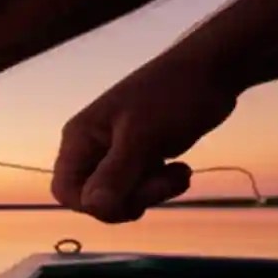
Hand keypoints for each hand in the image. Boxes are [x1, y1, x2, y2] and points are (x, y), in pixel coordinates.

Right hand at [51, 51, 238, 222]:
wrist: (211, 70)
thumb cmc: (172, 95)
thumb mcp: (142, 137)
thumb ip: (115, 174)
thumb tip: (92, 207)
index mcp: (80, 138)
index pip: (66, 191)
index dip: (92, 205)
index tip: (129, 200)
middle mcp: (92, 148)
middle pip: (95, 198)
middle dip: (131, 198)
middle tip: (163, 183)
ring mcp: (116, 153)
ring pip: (121, 196)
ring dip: (153, 193)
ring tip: (179, 172)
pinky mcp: (140, 157)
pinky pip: (140, 187)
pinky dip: (162, 186)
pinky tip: (180, 169)